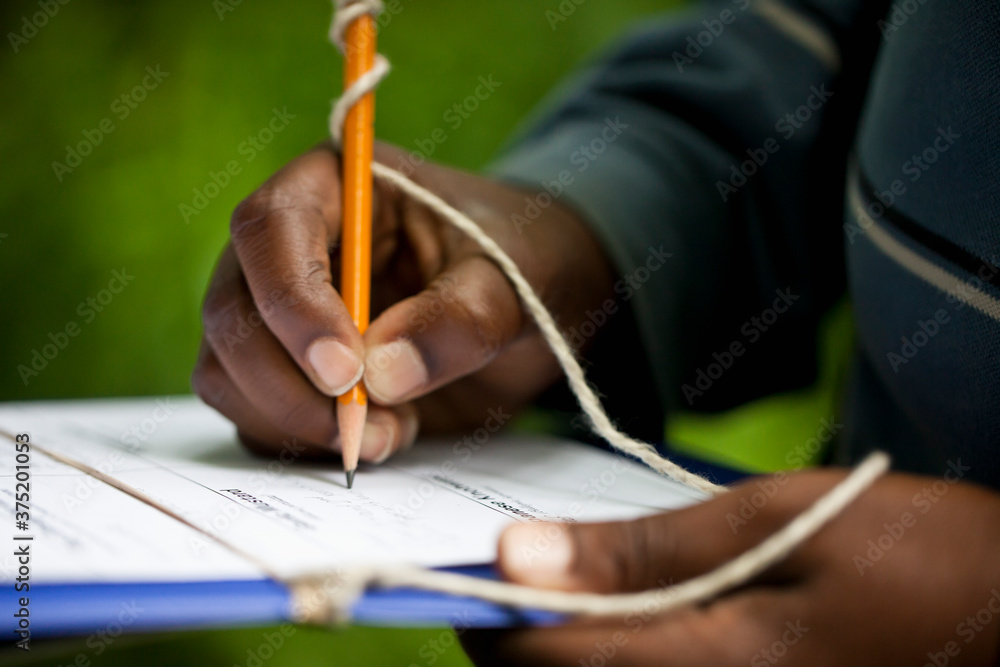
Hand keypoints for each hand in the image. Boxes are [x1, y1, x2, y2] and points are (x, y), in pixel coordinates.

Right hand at [192, 142, 613, 461]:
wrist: (535, 304)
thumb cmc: (523, 263)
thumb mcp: (515, 280)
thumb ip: (460, 318)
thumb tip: (380, 375)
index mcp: (336, 187)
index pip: (270, 228)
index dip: (293, 303)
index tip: (345, 371)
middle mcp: (291, 248)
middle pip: (232, 311)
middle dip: (288, 383)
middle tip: (365, 426)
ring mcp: (281, 314)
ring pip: (228, 371)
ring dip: (296, 421)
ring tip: (392, 432)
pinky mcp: (290, 373)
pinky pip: (256, 417)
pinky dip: (305, 443)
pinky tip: (382, 436)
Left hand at [461, 468, 999, 665]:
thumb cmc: (919, 559)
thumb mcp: (781, 524)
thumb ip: (645, 548)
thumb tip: (520, 555)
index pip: (543, 664)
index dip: (485, 619)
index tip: (459, 568)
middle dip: (519, 642)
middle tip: (512, 571)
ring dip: (568, 650)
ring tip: (568, 583)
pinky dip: (620, 657)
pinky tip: (635, 610)